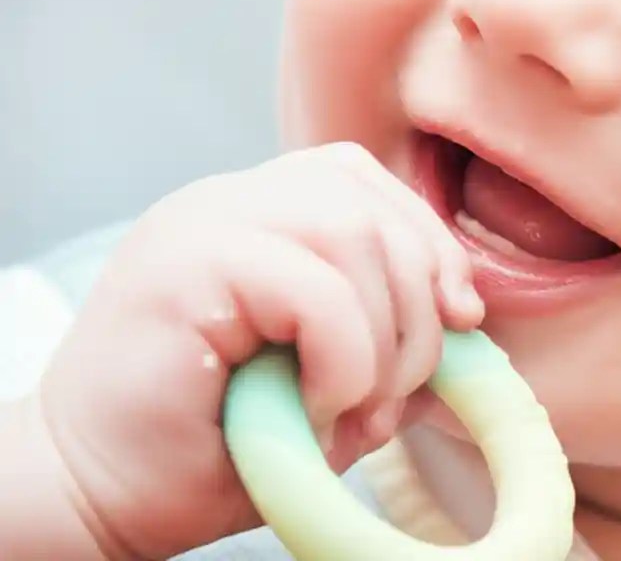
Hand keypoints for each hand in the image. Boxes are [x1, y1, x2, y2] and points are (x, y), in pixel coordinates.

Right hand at [37, 143, 481, 558]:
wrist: (95, 495)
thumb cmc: (211, 442)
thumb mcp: (328, 375)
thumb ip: (388, 331)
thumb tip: (468, 316)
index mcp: (256, 214)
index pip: (365, 182)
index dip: (430, 243)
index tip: (459, 318)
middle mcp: (225, 202)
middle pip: (370, 204)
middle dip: (416, 305)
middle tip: (394, 395)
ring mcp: (199, 224)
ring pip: (352, 234)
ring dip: (383, 338)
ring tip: (356, 406)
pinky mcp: (183, 264)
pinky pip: (318, 291)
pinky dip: (346, 358)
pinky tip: (320, 402)